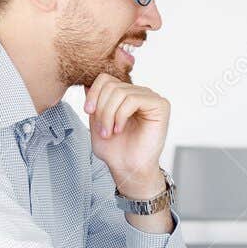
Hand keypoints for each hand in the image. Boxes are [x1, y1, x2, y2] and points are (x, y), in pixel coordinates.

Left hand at [86, 72, 169, 197]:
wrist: (127, 168)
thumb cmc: (115, 149)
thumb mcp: (96, 121)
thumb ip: (94, 102)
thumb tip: (86, 83)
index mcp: (126, 95)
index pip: (106, 79)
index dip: (94, 93)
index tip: (87, 111)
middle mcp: (140, 93)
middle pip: (112, 85)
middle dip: (101, 108)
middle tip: (102, 130)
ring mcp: (151, 98)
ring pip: (121, 92)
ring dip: (109, 114)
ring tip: (109, 132)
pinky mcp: (160, 105)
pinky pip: (133, 99)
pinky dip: (121, 115)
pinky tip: (120, 129)